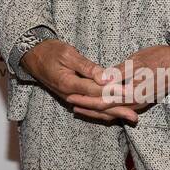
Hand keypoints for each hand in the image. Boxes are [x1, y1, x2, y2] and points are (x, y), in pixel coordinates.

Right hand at [21, 38, 140, 122]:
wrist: (34, 57)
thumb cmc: (51, 52)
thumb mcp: (68, 54)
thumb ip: (87, 67)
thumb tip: (105, 78)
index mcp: (68, 84)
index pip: (96, 90)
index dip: (114, 92)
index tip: (131, 94)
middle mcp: (70, 95)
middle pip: (98, 105)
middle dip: (118, 110)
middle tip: (135, 116)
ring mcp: (71, 98)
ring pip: (95, 110)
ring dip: (114, 114)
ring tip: (131, 118)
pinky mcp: (73, 97)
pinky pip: (91, 108)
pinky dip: (104, 112)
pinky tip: (116, 114)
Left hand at [66, 44, 169, 122]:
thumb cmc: (162, 58)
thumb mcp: (138, 61)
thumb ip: (118, 72)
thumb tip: (101, 80)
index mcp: (133, 94)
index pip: (103, 101)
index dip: (85, 99)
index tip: (70, 96)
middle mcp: (136, 103)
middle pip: (106, 110)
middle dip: (87, 107)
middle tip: (70, 103)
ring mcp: (140, 103)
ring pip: (114, 112)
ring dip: (96, 110)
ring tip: (81, 107)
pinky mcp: (143, 100)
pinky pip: (122, 109)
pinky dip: (109, 108)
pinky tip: (102, 104)